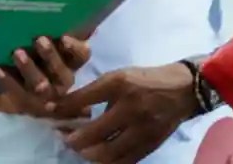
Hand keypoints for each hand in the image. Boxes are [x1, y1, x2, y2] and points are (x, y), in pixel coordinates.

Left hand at [0, 35, 91, 119]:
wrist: (7, 84)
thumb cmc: (32, 55)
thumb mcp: (43, 43)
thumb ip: (53, 29)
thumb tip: (67, 13)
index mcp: (71, 63)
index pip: (82, 55)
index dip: (75, 47)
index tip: (63, 37)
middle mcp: (63, 81)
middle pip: (62, 71)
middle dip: (51, 56)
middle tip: (39, 40)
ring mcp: (45, 97)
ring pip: (41, 84)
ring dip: (29, 68)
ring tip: (16, 53)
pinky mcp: (27, 105)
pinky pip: (18, 93)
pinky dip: (8, 80)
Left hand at [54, 63, 197, 162]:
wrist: (183, 89)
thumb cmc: (145, 80)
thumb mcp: (119, 77)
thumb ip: (98, 93)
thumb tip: (71, 110)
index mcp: (120, 83)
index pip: (84, 98)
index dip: (63, 108)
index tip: (49, 112)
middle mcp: (130, 106)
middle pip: (95, 132)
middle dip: (74, 139)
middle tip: (64, 139)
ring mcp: (142, 128)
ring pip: (108, 152)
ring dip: (89, 154)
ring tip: (80, 150)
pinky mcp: (151, 144)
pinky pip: (125, 160)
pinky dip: (109, 161)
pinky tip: (99, 157)